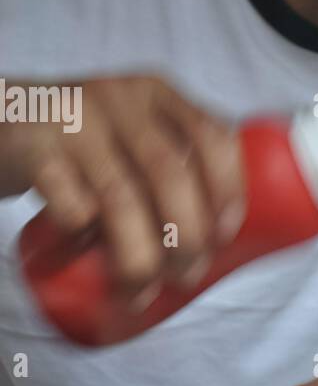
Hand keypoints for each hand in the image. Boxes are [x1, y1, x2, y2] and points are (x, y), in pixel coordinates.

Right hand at [1, 74, 244, 306]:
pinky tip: (83, 252)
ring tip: (140, 291)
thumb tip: (219, 241)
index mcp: (158, 94)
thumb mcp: (133, 132)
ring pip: (121, 197)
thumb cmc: (86, 143)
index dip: (228, 188)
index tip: (225, 235)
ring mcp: (76, 119)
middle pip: (170, 174)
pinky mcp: (33, 145)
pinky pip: (67, 200)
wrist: (2, 118)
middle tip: (185, 276)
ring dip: (138, 256)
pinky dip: (81, 233)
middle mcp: (121, 98)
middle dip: (186, 237)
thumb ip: (174, 163)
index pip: (212, 135)